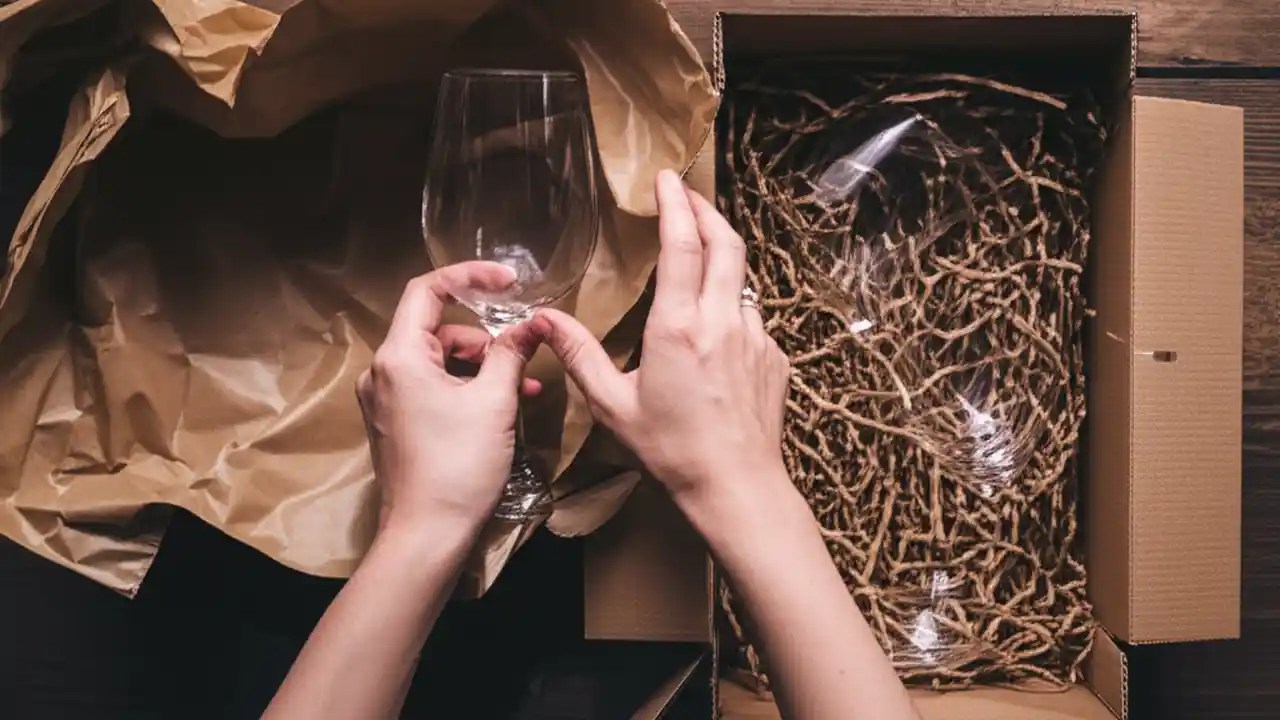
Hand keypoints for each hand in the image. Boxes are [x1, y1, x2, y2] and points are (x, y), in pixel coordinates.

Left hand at [357, 263, 544, 535]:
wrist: (426, 537)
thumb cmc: (458, 467)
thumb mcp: (494, 402)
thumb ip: (512, 353)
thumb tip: (532, 323)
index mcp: (398, 356)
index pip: (427, 290)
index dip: (470, 277)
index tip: (509, 281)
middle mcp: (382, 372)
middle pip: (436, 329)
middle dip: (484, 338)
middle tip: (522, 354)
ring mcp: (384, 400)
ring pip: (437, 361)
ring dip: (480, 367)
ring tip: (522, 389)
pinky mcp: (394, 424)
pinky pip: (431, 388)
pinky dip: (465, 389)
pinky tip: (500, 407)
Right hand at [536, 169, 789, 511]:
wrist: (736, 487)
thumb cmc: (671, 450)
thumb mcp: (613, 405)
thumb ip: (579, 354)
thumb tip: (544, 318)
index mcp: (679, 327)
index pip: (683, 244)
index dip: (675, 204)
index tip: (666, 178)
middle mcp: (723, 321)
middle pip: (726, 242)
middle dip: (706, 210)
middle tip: (687, 195)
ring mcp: (756, 338)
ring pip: (742, 280)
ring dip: (721, 259)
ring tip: (699, 257)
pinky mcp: (775, 358)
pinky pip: (753, 318)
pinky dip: (733, 307)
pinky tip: (715, 328)